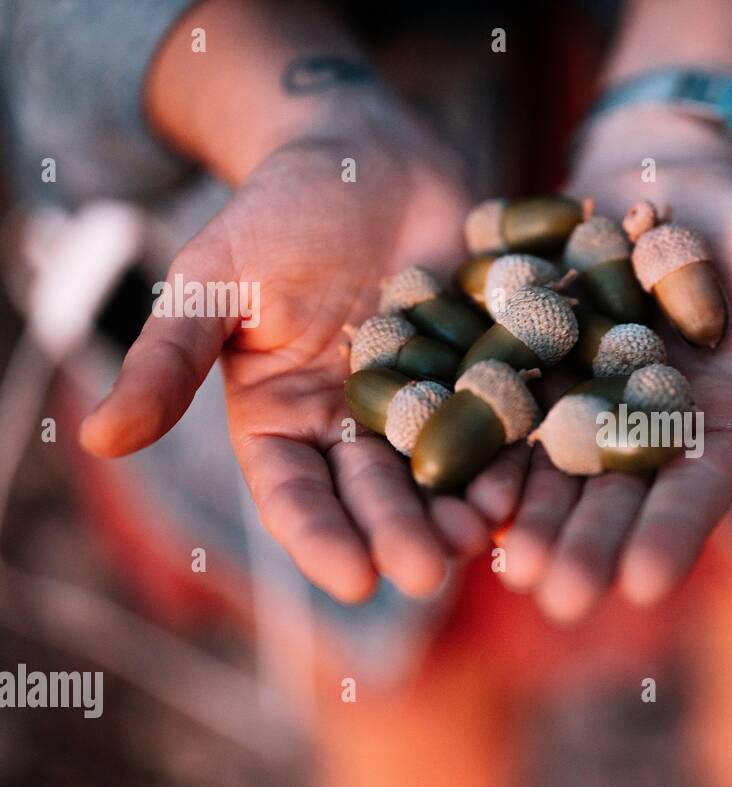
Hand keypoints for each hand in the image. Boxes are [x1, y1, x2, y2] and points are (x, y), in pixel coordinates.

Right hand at [79, 122, 511, 602]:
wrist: (366, 158)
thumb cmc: (277, 214)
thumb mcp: (213, 282)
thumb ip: (168, 359)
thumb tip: (99, 438)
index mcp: (283, 421)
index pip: (296, 494)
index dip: (320, 538)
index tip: (352, 582)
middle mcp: (354, 428)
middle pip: (377, 494)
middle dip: (402, 534)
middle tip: (431, 573)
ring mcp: (425, 403)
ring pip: (443, 471)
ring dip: (464, 508)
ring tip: (485, 536)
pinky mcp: (482, 373)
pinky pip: (499, 421)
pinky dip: (513, 451)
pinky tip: (530, 477)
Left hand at [496, 112, 731, 622]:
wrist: (666, 187)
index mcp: (720, 430)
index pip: (699, 493)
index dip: (675, 533)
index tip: (645, 579)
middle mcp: (652, 437)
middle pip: (620, 499)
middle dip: (590, 545)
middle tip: (559, 597)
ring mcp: (589, 412)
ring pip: (557, 475)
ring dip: (532, 518)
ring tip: (504, 561)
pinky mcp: (535, 378)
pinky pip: (506, 423)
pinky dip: (484, 452)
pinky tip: (456, 486)